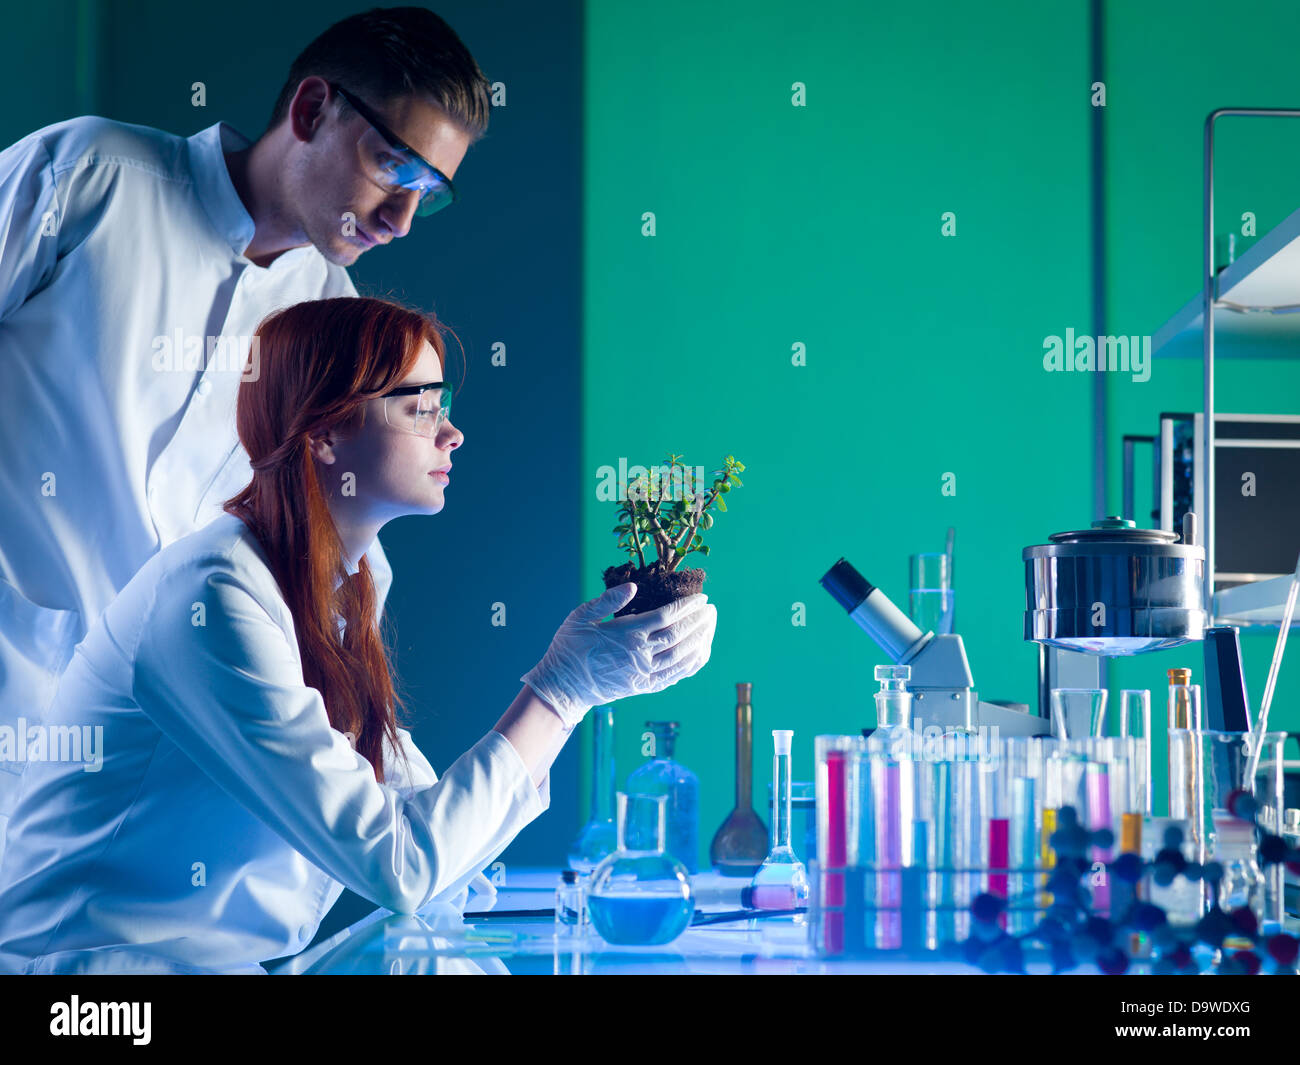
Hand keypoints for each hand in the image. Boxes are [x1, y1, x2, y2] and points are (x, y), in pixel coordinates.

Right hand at [520, 583, 716, 728]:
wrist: (563, 687)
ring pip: (682, 657)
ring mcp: (644, 674)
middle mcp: (640, 655)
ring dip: (700, 640)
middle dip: (699, 621)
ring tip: (710, 626)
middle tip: (712, 609)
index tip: (702, 598)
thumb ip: (607, 600)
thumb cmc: (569, 648)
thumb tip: (633, 587)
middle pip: (679, 635)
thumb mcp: (580, 617)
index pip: (666, 617)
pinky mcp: (644, 687)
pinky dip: (692, 664)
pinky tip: (701, 652)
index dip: (687, 606)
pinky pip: (676, 675)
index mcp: (626, 634)